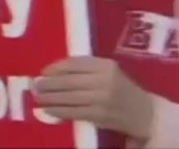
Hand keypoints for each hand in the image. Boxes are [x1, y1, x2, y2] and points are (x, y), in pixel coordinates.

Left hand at [34, 56, 152, 140]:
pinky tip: (48, 110)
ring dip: (50, 98)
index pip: (76, 63)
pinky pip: (74, 112)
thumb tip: (53, 72)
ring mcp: (102, 98)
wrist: (143, 112)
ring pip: (69, 97)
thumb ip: (86, 69)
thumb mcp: (108, 71)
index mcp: (106, 65)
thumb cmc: (121, 88)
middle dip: (49, 84)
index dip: (56, 67)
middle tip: (35, 85)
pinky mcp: (100, 115)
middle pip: (70, 80)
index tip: (43, 71)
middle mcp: (104, 79)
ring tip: (38, 98)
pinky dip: (58, 111)